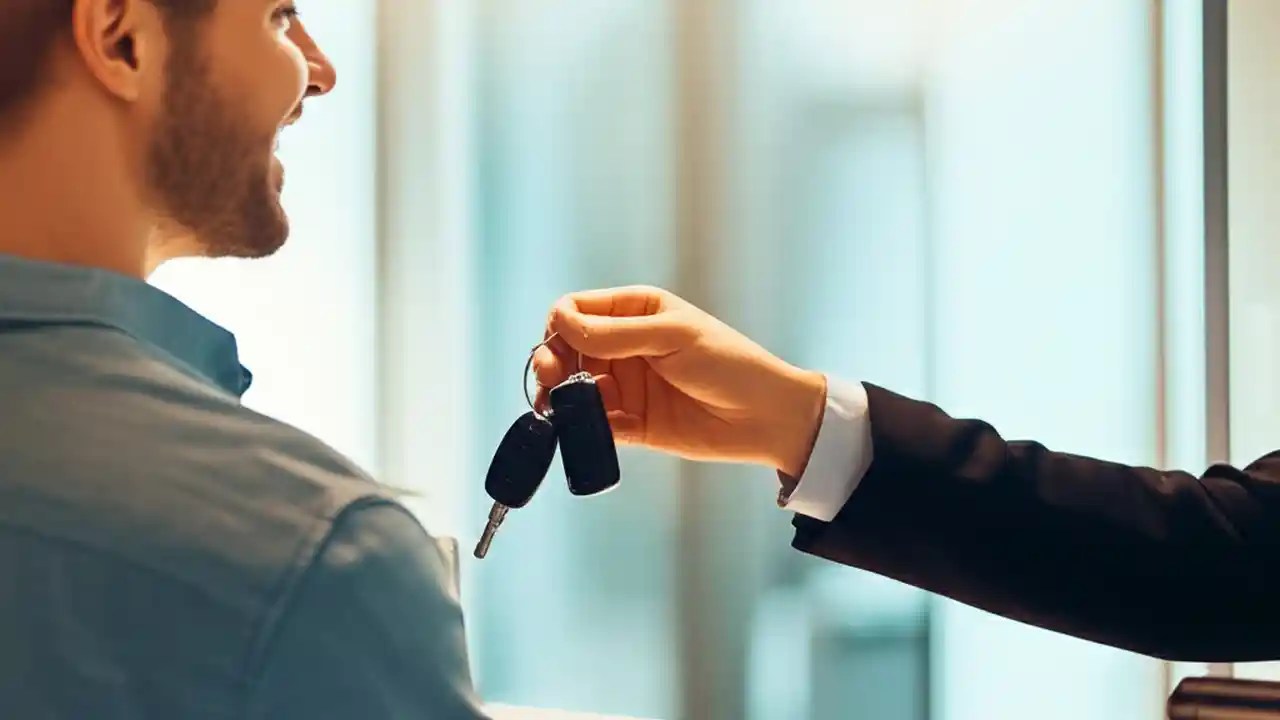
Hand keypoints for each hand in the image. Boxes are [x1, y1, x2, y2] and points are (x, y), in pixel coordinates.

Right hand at [532, 286, 827, 477]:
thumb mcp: (672, 336)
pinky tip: (584, 426)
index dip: (560, 324)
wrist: (765, 417)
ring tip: (558, 405)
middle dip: (551, 361)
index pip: (577, 309)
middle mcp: (625, 346)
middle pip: (567, 349)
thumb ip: (615, 333)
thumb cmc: (729, 363)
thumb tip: (560, 323)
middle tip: (548, 378)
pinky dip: (581, 425)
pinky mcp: (631, 423)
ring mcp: (626, 385)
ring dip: (560, 395)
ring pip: (574, 387)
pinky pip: (593, 423)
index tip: (558, 343)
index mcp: (636, 311)